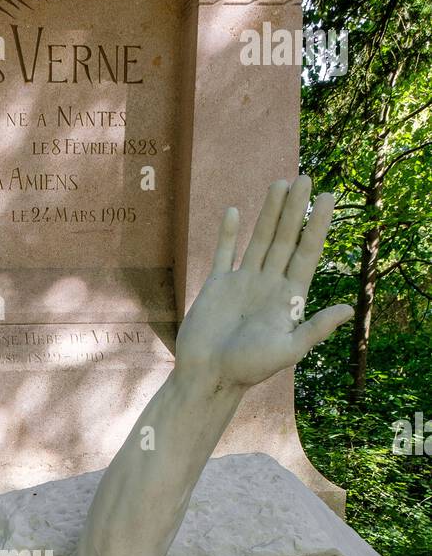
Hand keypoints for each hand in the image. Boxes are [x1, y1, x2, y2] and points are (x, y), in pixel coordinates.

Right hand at [175, 176, 352, 389]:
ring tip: (280, 183)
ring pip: (260, 240)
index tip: (328, 198)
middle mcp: (269, 285)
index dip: (317, 226)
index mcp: (288, 298)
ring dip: (270, 213)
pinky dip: (228, 234)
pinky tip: (234, 212)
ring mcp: (243, 283)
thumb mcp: (288, 350)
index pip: (307, 254)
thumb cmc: (247, 369)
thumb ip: (315, 328)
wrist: (207, 377)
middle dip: (296, 210)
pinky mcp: (217, 286)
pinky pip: (225, 254)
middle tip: (306, 178)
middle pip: (286, 240)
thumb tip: (347, 308)